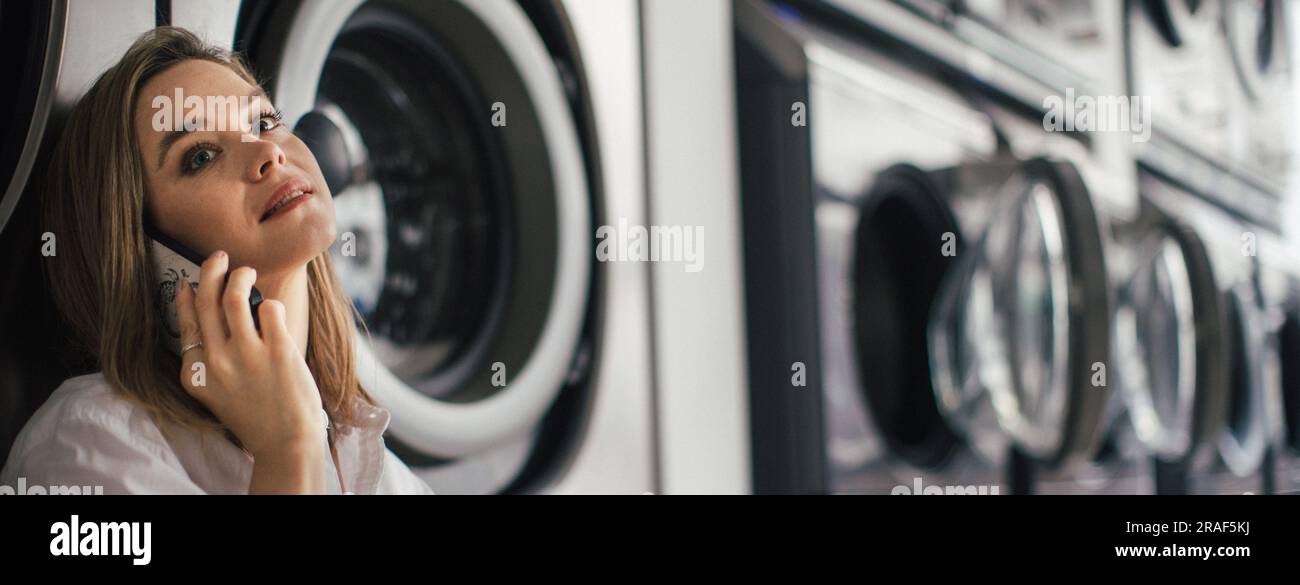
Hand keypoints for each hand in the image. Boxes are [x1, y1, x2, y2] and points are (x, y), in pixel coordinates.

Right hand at [174, 251, 325, 465]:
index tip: (190, 283)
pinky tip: (272, 312)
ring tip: (247, 271)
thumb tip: (206, 315)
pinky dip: (270, 304)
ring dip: (240, 276)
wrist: (286, 442)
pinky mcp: (278, 350)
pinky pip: (270, 308)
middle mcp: (217, 362)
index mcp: (197, 375)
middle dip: (210, 271)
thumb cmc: (256, 415)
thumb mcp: (218, 392)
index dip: (186, 299)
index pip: (186, 325)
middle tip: (219, 256)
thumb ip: (210, 360)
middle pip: (206, 302)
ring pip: (235, 297)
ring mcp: (247, 354)